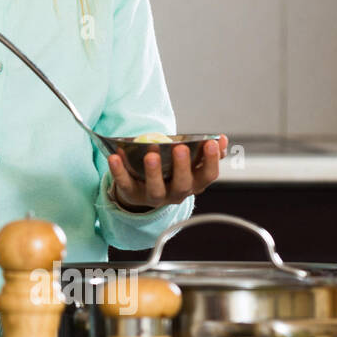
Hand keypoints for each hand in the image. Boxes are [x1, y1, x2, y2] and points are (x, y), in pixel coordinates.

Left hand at [108, 135, 228, 211]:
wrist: (145, 187)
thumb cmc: (172, 169)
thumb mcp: (190, 162)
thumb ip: (206, 152)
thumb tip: (221, 139)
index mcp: (194, 183)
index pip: (208, 175)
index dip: (212, 161)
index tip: (211, 142)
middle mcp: (177, 193)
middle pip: (183, 185)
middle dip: (183, 167)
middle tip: (181, 148)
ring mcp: (155, 197)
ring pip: (156, 190)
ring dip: (154, 173)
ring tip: (150, 154)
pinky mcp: (133, 195)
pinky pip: (125, 183)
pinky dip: (119, 171)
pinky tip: (115, 156)